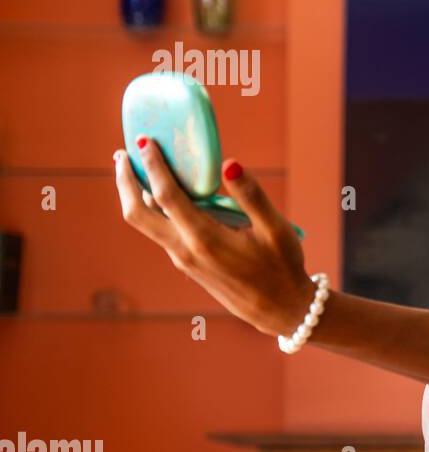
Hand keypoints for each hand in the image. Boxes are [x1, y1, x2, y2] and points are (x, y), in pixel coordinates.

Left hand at [113, 138, 316, 336]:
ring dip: (136, 195)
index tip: (145, 141)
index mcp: (205, 239)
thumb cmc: (283, 268)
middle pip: (136, 214)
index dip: (153, 165)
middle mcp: (185, 250)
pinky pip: (160, 231)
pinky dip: (154, 209)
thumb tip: (229, 162)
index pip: (167, 196)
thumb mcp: (276, 229)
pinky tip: (164, 196)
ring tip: (138, 168)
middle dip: (125, 182)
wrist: (280, 310)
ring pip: (146, 224)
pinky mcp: (188, 264)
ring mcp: (183, 260)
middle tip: (122, 154)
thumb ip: (252, 195)